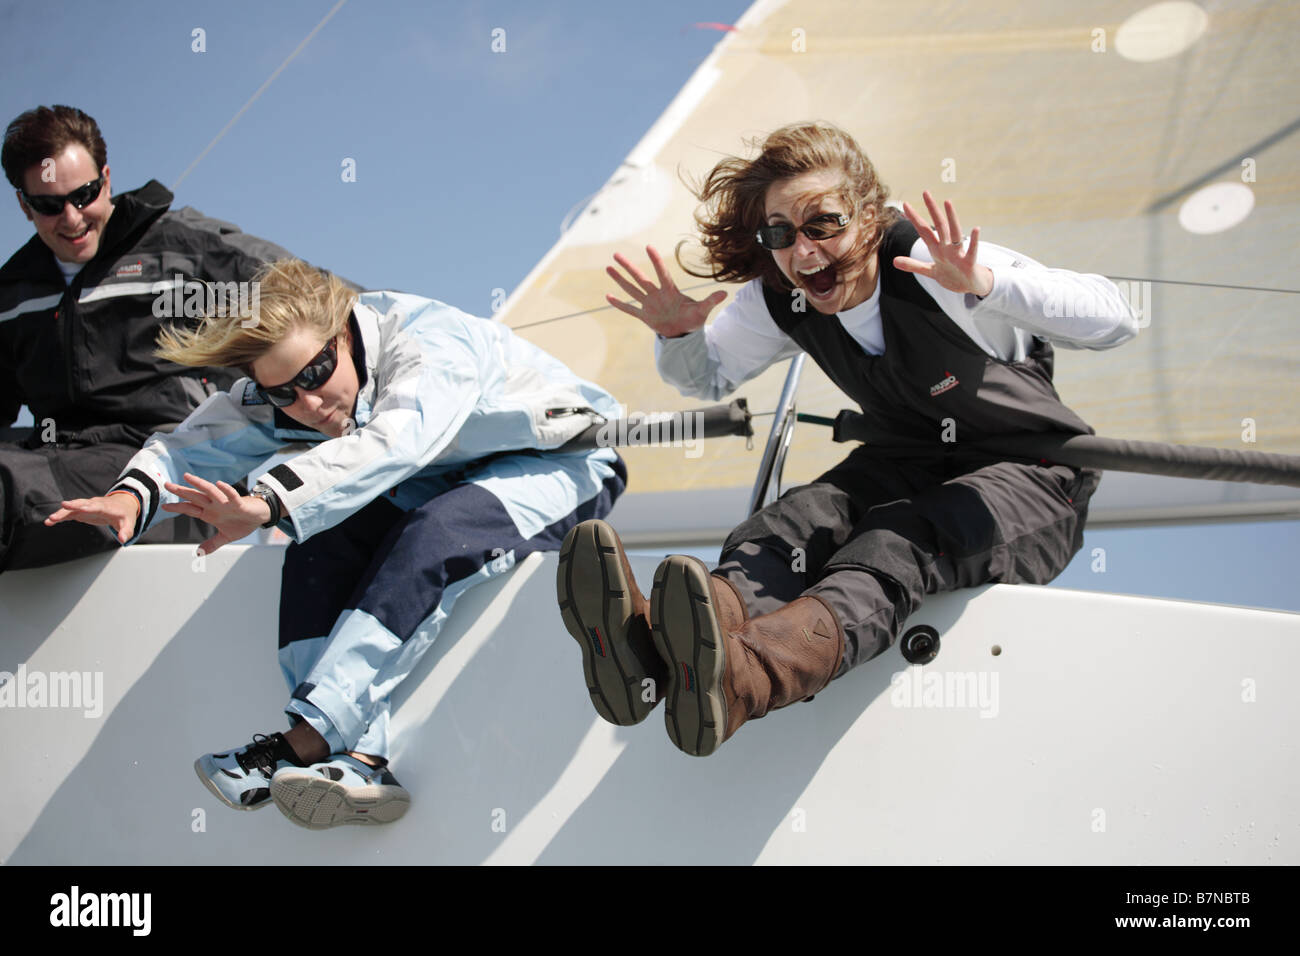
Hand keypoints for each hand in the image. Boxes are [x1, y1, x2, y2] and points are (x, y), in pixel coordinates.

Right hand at [46, 492, 140, 544]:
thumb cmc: (125, 514)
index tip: (76, 505)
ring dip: (62, 513)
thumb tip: (122, 540)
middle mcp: (94, 505)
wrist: (122, 504)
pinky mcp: (81, 511)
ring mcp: (86, 507)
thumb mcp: (129, 523)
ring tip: (50, 520)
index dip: (84, 506)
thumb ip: (126, 532)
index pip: (94, 506)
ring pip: (72, 508)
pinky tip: (50, 522)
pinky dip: (60, 517)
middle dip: (71, 506)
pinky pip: (69, 513)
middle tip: (61, 507)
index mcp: (105, 507)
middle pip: (81, 504)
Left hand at [162, 473, 268, 554]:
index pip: (190, 508)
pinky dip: (226, 490)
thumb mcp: (226, 537)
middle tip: (167, 485)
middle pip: (195, 497)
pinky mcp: (239, 503)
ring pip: (210, 492)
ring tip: (187, 477)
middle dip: (181, 491)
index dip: (177, 507)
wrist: (260, 516)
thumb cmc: (243, 522)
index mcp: (210, 513)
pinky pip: (231, 495)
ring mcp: (226, 503)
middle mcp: (215, 505)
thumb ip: (212, 544)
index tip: (164, 506)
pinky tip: (219, 484)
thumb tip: (199, 553)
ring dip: (199, 484)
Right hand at [606, 245, 726, 336]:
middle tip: (616, 254)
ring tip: (609, 268)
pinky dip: (620, 304)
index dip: (656, 261)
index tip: (648, 247)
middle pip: (640, 278)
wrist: (684, 332)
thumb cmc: (693, 318)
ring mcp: (649, 304)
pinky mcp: (645, 316)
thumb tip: (725, 293)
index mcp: (670, 291)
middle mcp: (656, 294)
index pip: (661, 273)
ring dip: (620, 280)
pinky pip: (630, 309)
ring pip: (632, 290)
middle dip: (628, 267)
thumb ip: (710, 301)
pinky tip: (608, 296)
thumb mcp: (702, 310)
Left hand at [894, 191, 993, 296]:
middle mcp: (947, 247)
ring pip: (954, 233)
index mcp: (937, 249)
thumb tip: (894, 261)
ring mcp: (958, 254)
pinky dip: (973, 241)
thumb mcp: (930, 271)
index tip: (905, 204)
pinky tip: (975, 229)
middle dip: (932, 209)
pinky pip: (971, 251)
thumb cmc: (952, 276)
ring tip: (947, 202)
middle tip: (925, 192)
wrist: (971, 286)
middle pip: (938, 226)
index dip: (914, 218)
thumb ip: (914, 265)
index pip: (923, 230)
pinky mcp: (968, 263)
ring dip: (951, 218)